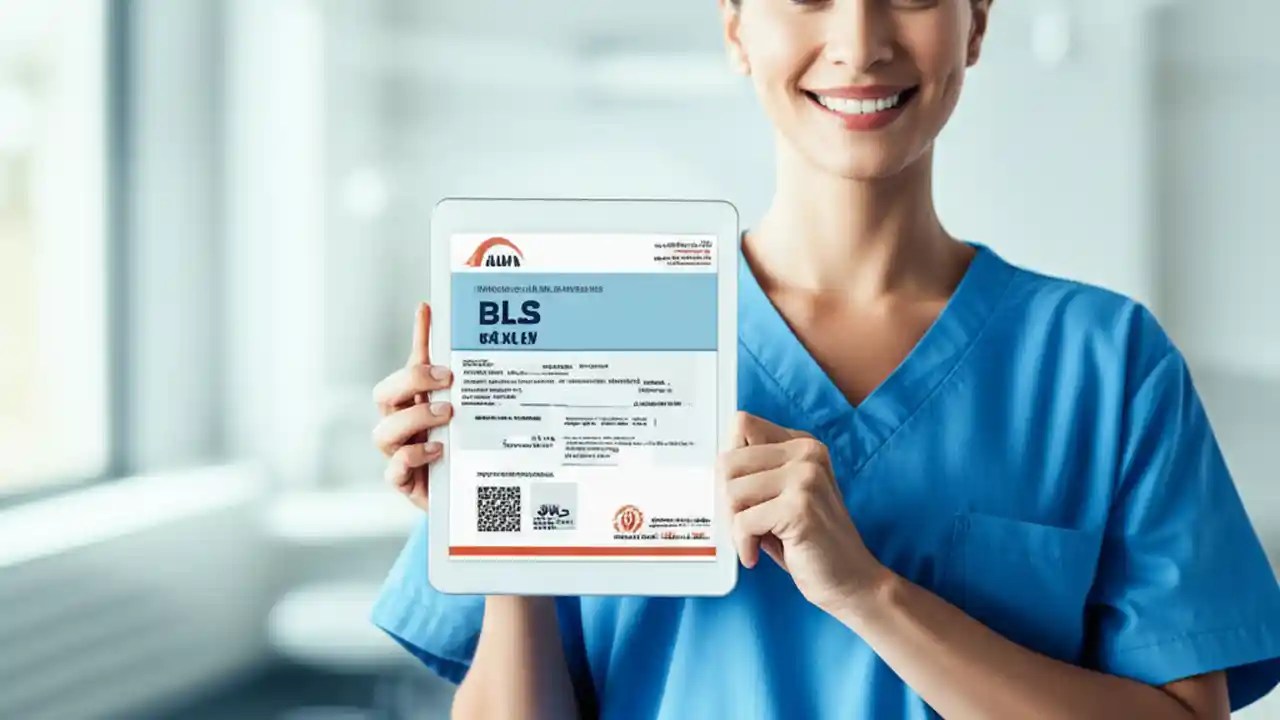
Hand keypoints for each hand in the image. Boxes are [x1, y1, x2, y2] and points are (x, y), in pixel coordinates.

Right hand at [372, 302, 453, 511]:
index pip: (412, 363)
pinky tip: (437, 450)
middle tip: (447, 379)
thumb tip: (488, 354)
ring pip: (384, 431)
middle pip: (384, 394)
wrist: (464, 499)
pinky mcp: (403, 482)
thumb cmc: (461, 452)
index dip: (416, 335)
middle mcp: (400, 424)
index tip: (428, 310)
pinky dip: (413, 456)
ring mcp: (397, 452)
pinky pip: (394, 468)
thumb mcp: (470, 418)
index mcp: (415, 403)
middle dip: (411, 381)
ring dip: (415, 418)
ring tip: (446, 415)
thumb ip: (472, 389)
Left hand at [719, 412, 888, 615]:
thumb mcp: (780, 496)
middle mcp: (806, 453)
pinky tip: (757, 554)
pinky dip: (743, 546)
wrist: (851, 580)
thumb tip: (712, 466)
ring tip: (755, 539)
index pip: (742, 426)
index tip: (737, 494)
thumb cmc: (808, 542)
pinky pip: (742, 522)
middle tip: (745, 524)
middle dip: (728, 500)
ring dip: (735, 525)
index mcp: (801, 444)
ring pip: (732, 492)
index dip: (730, 464)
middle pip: (729, 461)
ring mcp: (805, 478)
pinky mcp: (800, 507)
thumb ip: (754, 473)